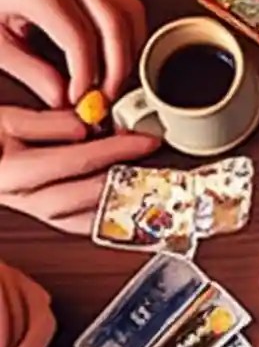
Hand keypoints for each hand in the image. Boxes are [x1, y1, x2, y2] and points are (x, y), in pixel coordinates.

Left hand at [0, 0, 145, 106]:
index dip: (86, 75)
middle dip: (116, 68)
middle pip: (114, 25)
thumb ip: (29, 70)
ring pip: (129, 13)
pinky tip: (114, 54)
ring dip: (128, 50)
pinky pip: (125, 5)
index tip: (81, 98)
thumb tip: (61, 97)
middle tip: (105, 95)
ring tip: (112, 77)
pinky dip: (128, 34)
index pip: (80, 39)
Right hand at [0, 105, 159, 234]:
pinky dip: (113, 220)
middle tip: (156, 165)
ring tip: (154, 186)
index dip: (114, 150)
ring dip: (124, 204)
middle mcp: (24, 199)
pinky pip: (86, 227)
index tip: (145, 140)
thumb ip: (45, 122)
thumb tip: (83, 124)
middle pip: (85, 196)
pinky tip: (137, 211)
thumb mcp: (5, 119)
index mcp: (8, 172)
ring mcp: (38, 213)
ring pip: (86, 220)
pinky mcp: (50, 219)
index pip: (73, 161)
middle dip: (125, 178)